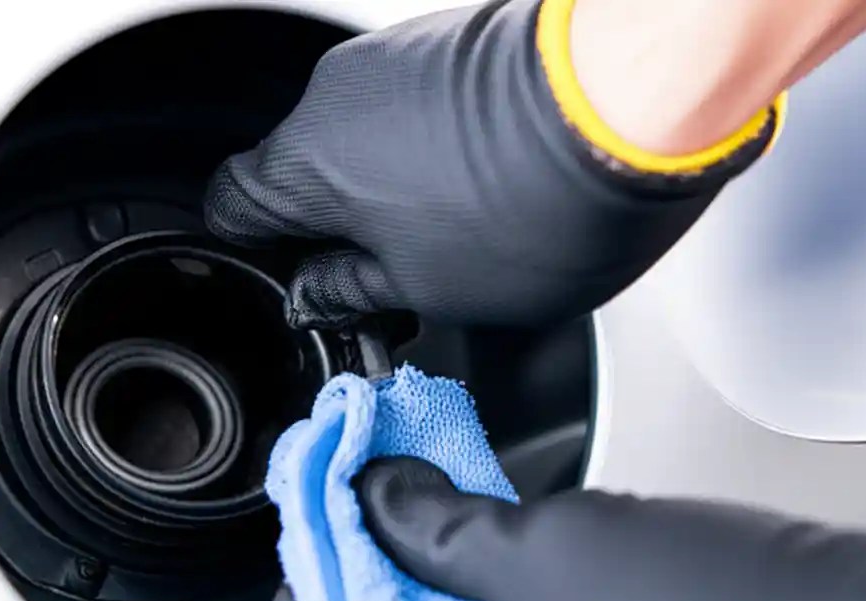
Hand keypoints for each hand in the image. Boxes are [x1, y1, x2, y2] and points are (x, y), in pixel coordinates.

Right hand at [205, 0, 776, 328]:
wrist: (634, 103)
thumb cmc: (529, 202)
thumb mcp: (428, 289)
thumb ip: (353, 290)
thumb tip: (320, 294)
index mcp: (303, 164)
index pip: (231, 208)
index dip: (263, 255)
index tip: (304, 282)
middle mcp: (334, 95)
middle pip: (309, 174)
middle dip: (348, 228)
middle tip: (403, 279)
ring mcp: (395, 58)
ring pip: (369, 141)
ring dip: (402, 190)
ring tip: (474, 232)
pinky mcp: (452, 41)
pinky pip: (421, 108)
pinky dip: (444, 151)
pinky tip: (500, 185)